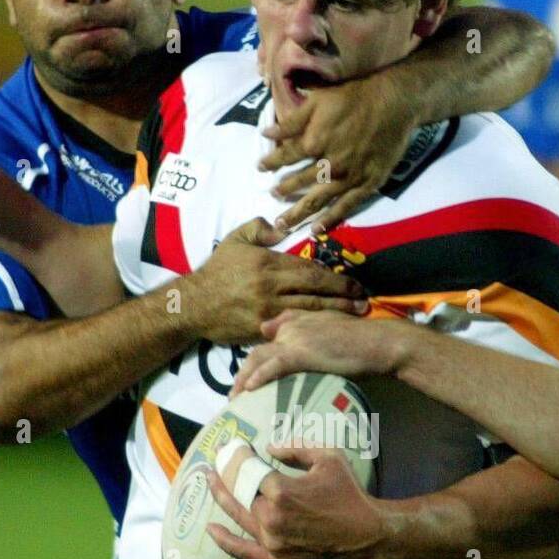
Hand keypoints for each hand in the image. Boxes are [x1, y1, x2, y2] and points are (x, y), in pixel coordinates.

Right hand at [184, 218, 366, 344]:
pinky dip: (313, 329)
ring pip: (309, 312)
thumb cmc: (217, 271)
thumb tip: (281, 228)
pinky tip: (329, 330)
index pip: (308, 270)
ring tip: (356, 314)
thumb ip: (259, 229)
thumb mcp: (235, 240)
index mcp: (268, 264)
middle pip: (315, 291)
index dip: (333, 277)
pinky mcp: (262, 330)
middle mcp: (271, 287)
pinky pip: (293, 329)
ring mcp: (267, 310)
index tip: (352, 280)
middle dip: (343, 295)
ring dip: (336, 313)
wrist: (194, 305)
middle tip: (364, 299)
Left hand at [206, 446, 383, 558]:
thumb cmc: (349, 492)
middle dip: (225, 474)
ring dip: (221, 498)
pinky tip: (212, 528)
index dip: (239, 456)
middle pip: (238, 493)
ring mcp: (272, 542)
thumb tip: (268, 449)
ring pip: (238, 517)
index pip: (248, 470)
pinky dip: (226, 541)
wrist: (368, 533)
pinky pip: (244, 552)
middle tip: (215, 462)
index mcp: (282, 491)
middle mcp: (271, 518)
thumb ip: (295, 448)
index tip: (236, 446)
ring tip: (210, 482)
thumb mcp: (327, 457)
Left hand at [230, 308, 412, 395]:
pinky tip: (250, 389)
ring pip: (259, 359)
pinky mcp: (302, 353)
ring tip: (236, 399)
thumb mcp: (328, 326)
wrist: (378, 343)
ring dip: (244, 380)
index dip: (255, 361)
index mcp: (295, 320)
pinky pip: (273, 366)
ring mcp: (295, 339)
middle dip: (243, 373)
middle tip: (236, 394)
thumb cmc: (360, 340)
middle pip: (257, 351)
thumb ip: (302, 327)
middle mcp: (290, 327)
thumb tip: (272, 330)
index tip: (247, 379)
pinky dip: (259, 377)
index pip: (267, 341)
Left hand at [261, 70, 418, 233]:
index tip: (260, 168)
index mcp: (313, 142)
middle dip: (282, 192)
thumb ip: (291, 121)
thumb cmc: (354, 97)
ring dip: (298, 213)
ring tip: (283, 224)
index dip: (270, 163)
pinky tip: (316, 230)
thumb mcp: (318, 100)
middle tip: (271, 199)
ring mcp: (348, 178)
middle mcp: (328, 165)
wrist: (393, 102)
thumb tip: (265, 133)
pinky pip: (345, 207)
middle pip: (298, 183)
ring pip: (318, 200)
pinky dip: (329, 220)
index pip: (285, 157)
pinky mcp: (367, 185)